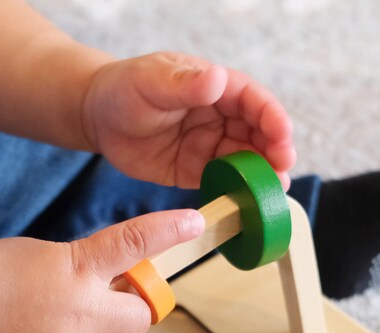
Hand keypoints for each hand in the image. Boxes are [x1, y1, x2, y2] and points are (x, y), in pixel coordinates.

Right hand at [0, 209, 203, 332]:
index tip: (195, 222)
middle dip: (124, 315)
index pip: (132, 244)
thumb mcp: (44, 256)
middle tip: (92, 309)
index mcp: (77, 269)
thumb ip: (83, 269)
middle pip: (139, 321)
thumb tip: (111, 287)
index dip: (168, 231)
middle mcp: (82, 313)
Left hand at [82, 52, 295, 189]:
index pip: (253, 100)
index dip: (271, 117)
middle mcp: (219, 116)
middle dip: (274, 151)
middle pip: (257, 133)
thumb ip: (183, 84)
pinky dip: (236, 192)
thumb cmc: (124, 88)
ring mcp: (209, 144)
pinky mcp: (195, 170)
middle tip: (282, 171)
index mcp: (215, 87)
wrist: (97, 117)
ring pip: (244, 160)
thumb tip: (216, 80)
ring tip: (272, 191)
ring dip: (261, 175)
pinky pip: (221, 182)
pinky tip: (246, 205)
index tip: (282, 135)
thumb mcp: (151, 81)